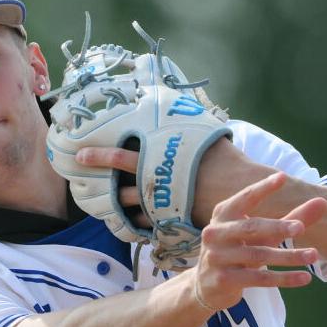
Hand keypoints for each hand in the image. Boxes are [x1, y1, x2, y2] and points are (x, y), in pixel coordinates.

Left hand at [75, 136, 260, 229]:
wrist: (247, 192)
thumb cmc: (230, 161)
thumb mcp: (208, 136)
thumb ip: (191, 124)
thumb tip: (179, 102)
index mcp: (164, 160)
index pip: (125, 157)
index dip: (102, 154)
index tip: (81, 152)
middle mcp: (160, 182)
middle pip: (121, 181)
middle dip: (98, 176)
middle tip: (79, 170)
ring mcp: (164, 204)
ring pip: (131, 205)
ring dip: (114, 203)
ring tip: (98, 202)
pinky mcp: (173, 221)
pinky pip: (148, 224)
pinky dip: (136, 222)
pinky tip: (127, 223)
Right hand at [192, 172, 326, 310]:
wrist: (206, 286)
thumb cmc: (239, 252)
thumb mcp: (262, 234)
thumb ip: (292, 218)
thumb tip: (323, 202)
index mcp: (224, 214)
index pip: (245, 198)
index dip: (262, 188)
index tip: (282, 177)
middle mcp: (216, 233)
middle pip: (251, 227)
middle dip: (278, 227)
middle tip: (301, 227)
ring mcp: (217, 257)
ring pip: (258, 255)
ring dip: (289, 256)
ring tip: (313, 255)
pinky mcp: (223, 280)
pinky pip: (259, 279)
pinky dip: (284, 278)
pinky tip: (305, 277)